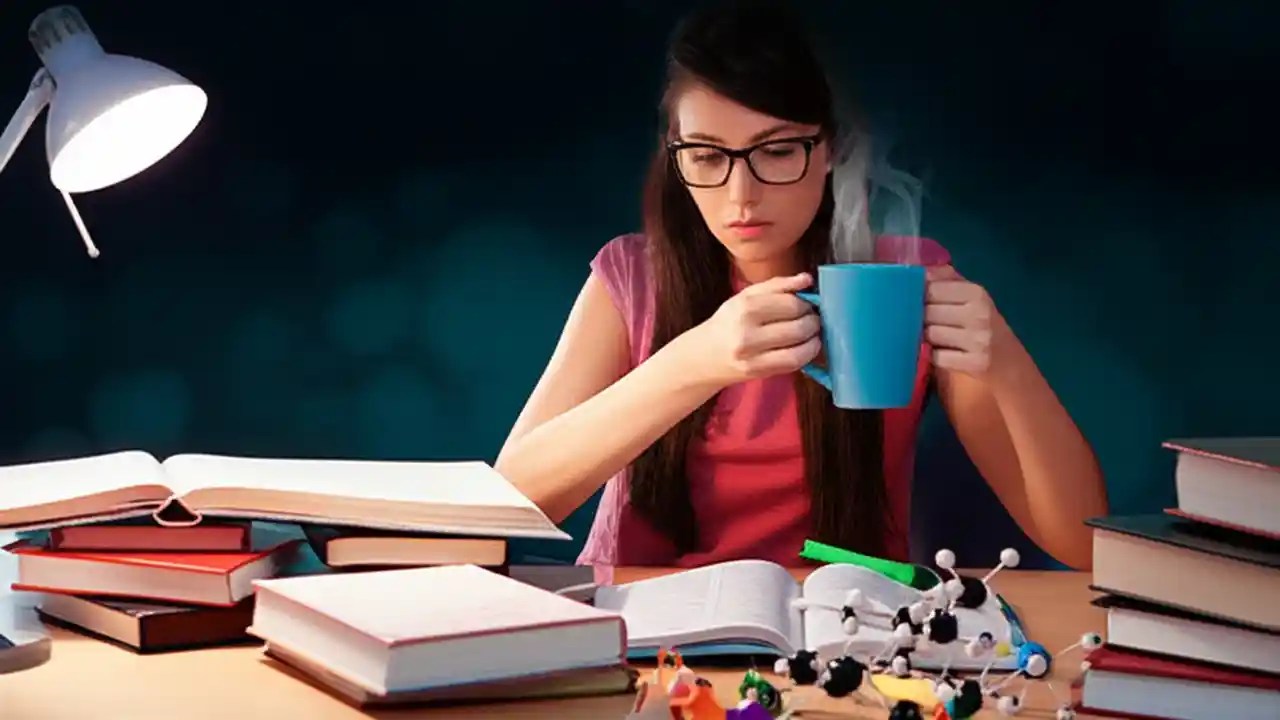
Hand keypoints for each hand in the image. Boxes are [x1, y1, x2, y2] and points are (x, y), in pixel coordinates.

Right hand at [691, 272, 820, 386]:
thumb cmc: (727, 323)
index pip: (791, 303)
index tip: (809, 304)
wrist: (702, 356)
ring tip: (812, 332)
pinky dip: (807, 353)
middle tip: (813, 318)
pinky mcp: (757, 372)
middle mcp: (746, 332)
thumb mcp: (745, 297)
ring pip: (799, 346)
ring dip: (814, 338)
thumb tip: (806, 279)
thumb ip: (777, 285)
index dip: (807, 303)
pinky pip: (793, 363)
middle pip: (798, 325)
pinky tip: (806, 346)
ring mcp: (752, 355)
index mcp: (745, 307)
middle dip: (813, 321)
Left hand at [925, 265, 1005, 376]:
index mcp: (976, 293)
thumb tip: (921, 269)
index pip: (932, 289)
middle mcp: (979, 314)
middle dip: (922, 318)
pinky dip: (935, 357)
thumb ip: (946, 279)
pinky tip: (945, 354)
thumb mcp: (970, 296)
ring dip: (927, 338)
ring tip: (938, 338)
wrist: (1008, 360)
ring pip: (931, 334)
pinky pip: (937, 357)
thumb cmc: (981, 322)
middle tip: (929, 323)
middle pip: (928, 312)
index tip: (921, 302)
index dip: (919, 296)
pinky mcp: (975, 363)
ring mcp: (979, 340)